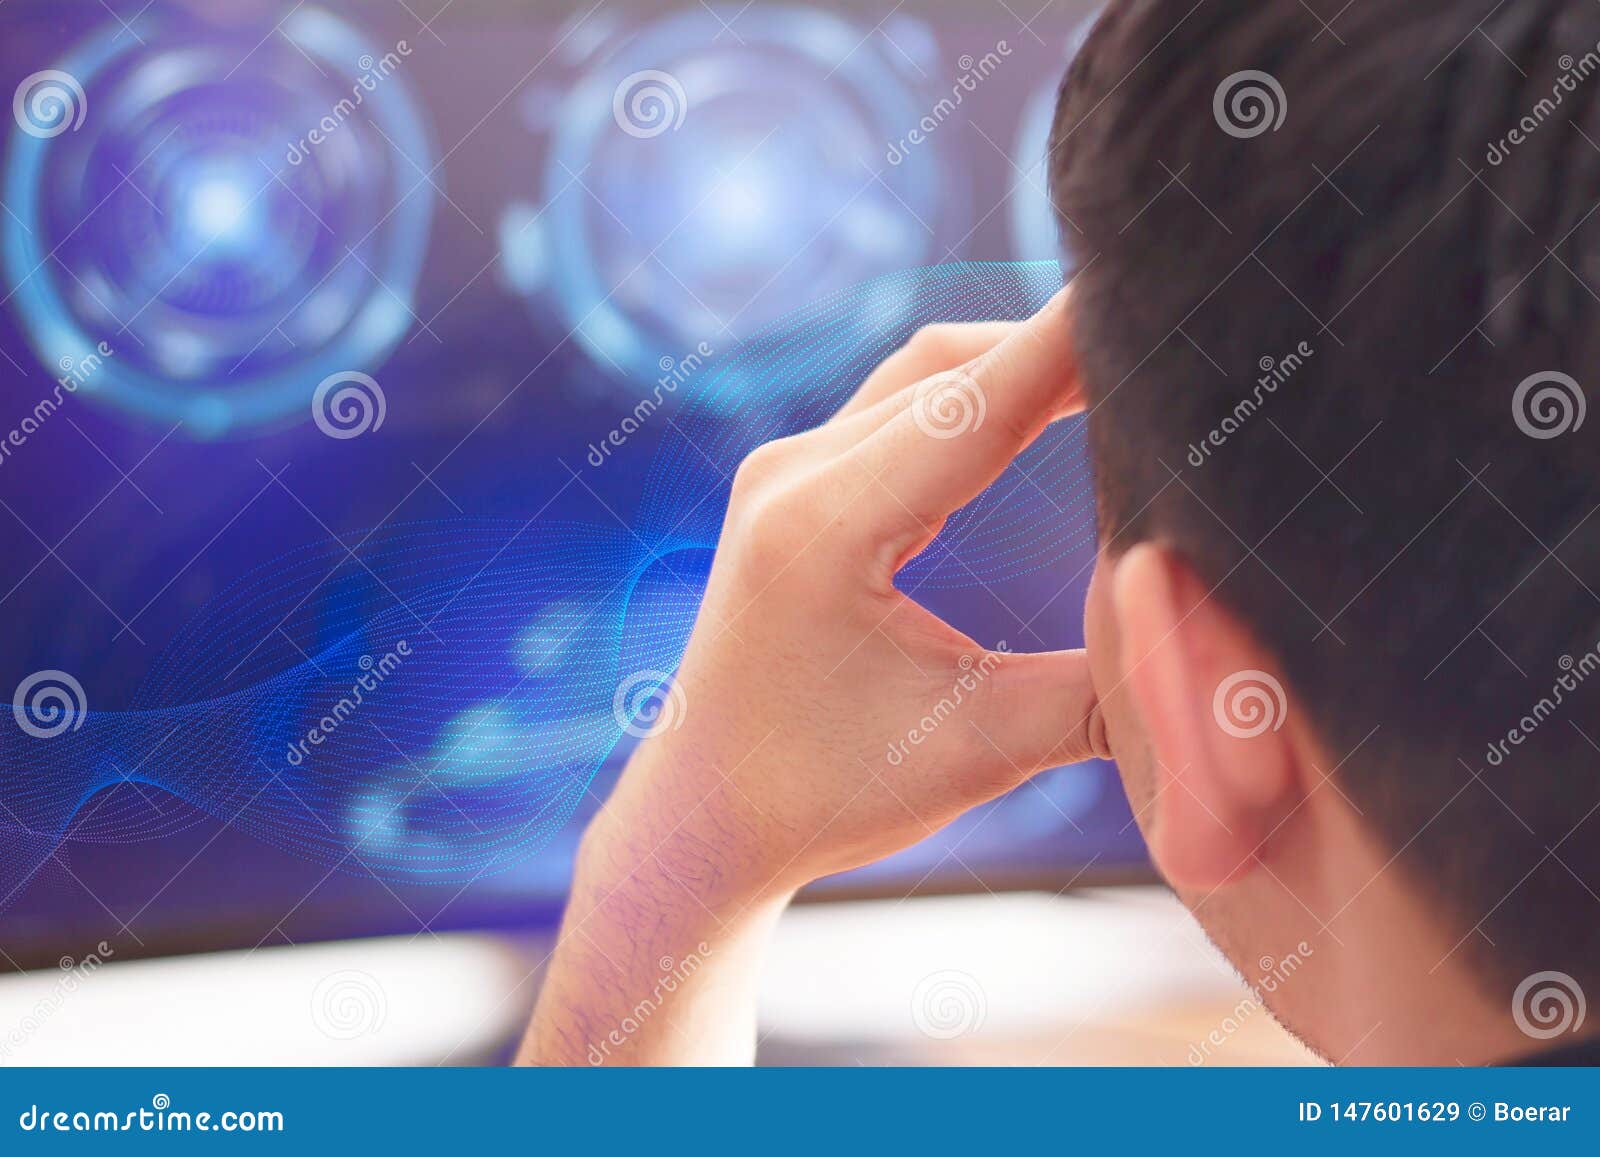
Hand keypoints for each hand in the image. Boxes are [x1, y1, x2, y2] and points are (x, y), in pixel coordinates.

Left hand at [522, 295, 1108, 1064]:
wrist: (703, 816)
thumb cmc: (827, 796)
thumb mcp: (976, 751)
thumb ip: (1100, 697)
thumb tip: (1213, 648)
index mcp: (824, 530)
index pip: (978, 406)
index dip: (1074, 344)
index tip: (1158, 287)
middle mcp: (793, 477)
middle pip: (954, 369)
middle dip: (1065, 344)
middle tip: (1173, 328)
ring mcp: (785, 473)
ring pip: (927, 375)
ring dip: (1021, 361)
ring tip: (1127, 359)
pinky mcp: (794, 485)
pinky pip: (901, 405)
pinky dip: (981, 391)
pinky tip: (1049, 397)